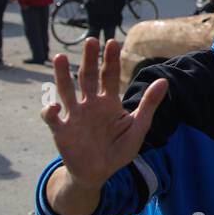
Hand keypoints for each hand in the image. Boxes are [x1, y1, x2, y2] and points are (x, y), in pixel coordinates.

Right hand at [42, 38, 167, 206]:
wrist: (99, 174)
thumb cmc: (118, 150)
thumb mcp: (138, 127)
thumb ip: (149, 104)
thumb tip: (164, 81)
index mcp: (108, 102)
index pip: (109, 76)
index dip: (110, 60)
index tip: (112, 42)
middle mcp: (89, 104)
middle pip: (87, 77)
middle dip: (89, 59)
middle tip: (90, 40)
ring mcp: (74, 116)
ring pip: (65, 91)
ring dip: (62, 74)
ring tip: (60, 57)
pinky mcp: (61, 131)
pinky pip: (52, 118)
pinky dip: (49, 111)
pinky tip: (53, 106)